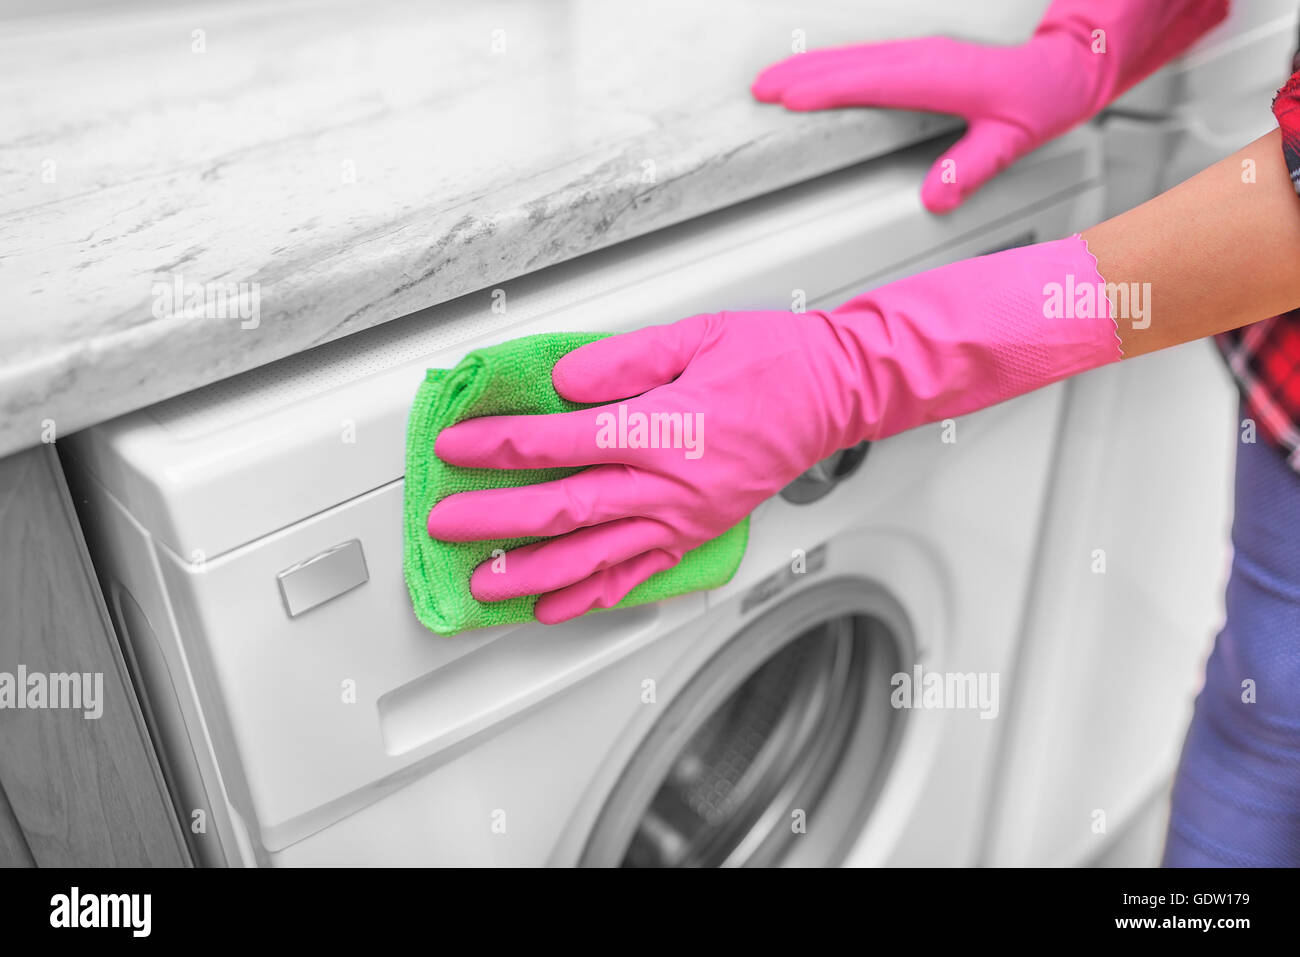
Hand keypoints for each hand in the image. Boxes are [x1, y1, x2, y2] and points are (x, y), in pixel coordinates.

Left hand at [427, 311, 858, 623]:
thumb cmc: (771, 362)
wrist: (833, 396)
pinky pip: (637, 577)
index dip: (500, 446)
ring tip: (485, 583)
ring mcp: (682, 518)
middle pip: (564, 508)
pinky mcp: (695, 536)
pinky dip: (591, 597)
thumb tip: (563, 383)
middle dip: (496, 517)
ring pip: (594, 555)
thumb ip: (622, 359)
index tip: (458, 447)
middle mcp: (668, 483)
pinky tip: (553, 608)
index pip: (560, 441)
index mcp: (662, 427)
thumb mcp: (695, 336)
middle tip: (446, 523)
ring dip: (532, 572)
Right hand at [751, 0, 1227, 212]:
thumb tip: (934, 196)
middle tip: (759, 88)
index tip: (788, 99)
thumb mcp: (1012, 139)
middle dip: (801, 73)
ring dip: (810, 65)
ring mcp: (921, 51)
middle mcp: (925, 56)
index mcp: (939, 75)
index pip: (871, 82)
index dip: (827, 89)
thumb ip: (971, 167)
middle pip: (850, 63)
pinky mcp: (921, 55)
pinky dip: (834, 64)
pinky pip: (867, 57)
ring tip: (772, 79)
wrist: (1066, 62)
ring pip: (854, 56)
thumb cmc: (1041, 98)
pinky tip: (816, 73)